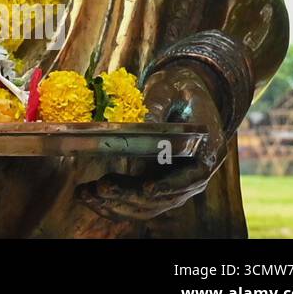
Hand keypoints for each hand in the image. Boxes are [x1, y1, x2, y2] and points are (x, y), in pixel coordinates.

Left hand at [77, 63, 227, 220]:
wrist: (181, 94)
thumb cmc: (176, 88)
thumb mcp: (170, 89)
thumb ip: (159, 104)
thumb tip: (145, 122)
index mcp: (206, 153)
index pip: (191, 178)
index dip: (169, 186)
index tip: (148, 189)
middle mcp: (192, 175)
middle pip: (165, 198)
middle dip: (132, 197)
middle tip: (102, 188)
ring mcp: (174, 182)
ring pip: (148, 205)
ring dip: (118, 205)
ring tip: (87, 194)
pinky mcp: (156, 182)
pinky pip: (137, 201)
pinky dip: (114, 202)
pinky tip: (88, 195)